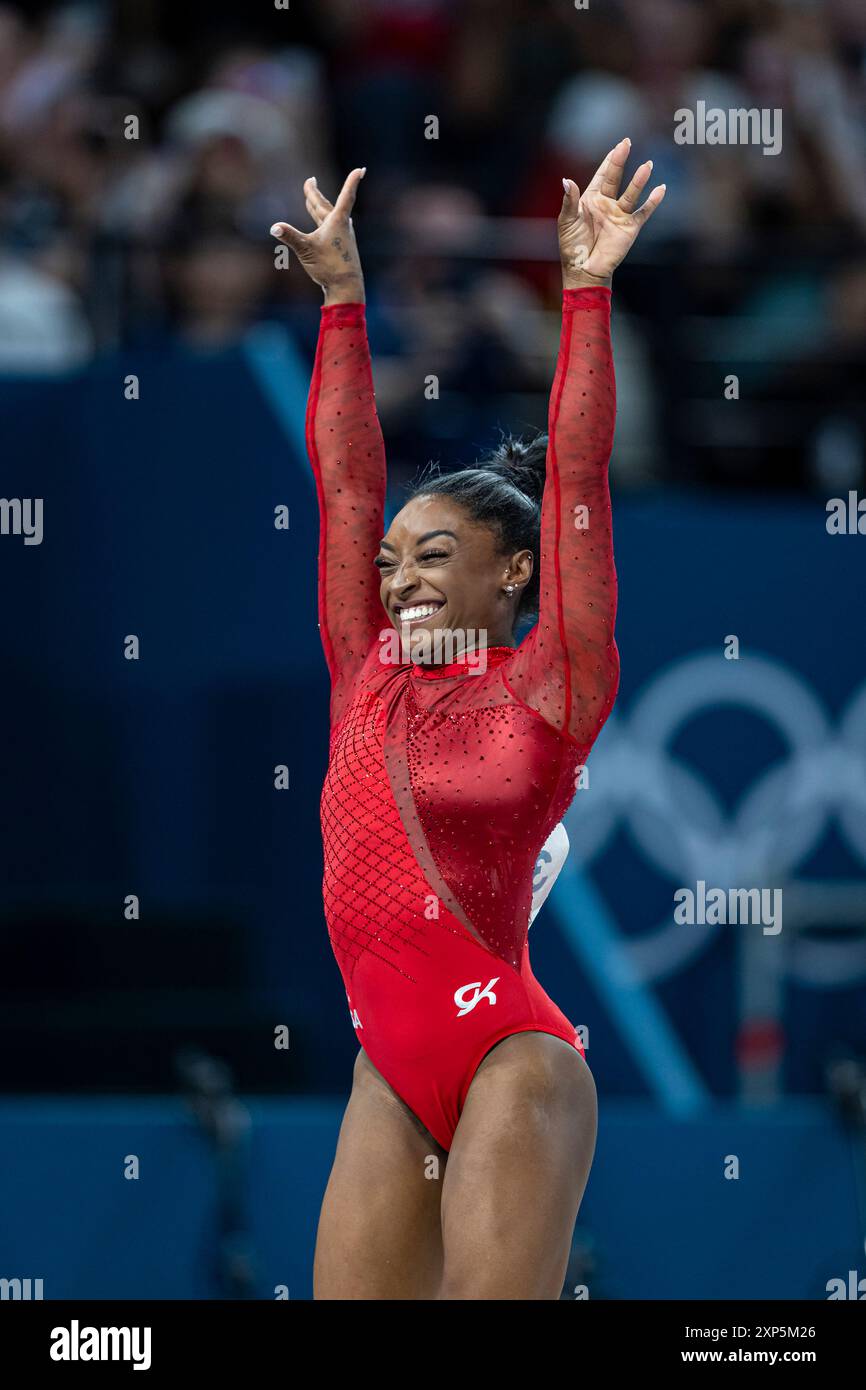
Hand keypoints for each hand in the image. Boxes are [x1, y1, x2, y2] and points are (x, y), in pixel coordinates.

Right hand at [270, 167, 365, 303]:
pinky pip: (330, 229)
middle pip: (326, 206)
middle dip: (315, 194)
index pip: (346, 196)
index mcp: (337, 222)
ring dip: (318, 208)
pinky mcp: (340, 249)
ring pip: (328, 217)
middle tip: (310, 180)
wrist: (346, 288)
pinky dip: (323, 222)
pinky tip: (326, 225)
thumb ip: (290, 236)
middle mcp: (342, 227)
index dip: (352, 182)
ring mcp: (342, 238)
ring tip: (313, 200)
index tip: (362, 170)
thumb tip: (274, 227)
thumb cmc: (329, 267)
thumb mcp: (307, 250)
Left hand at [559, 138, 664, 287]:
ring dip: (639, 180)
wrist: (583, 270)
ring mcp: (619, 215)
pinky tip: (660, 190)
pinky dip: (652, 202)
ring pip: (631, 193)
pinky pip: (643, 213)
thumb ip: (569, 201)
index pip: (602, 175)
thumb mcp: (567, 221)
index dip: (610, 161)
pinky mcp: (629, 228)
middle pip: (616, 178)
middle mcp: (607, 204)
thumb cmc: (572, 247)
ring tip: (647, 165)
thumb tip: (567, 180)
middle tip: (627, 143)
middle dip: (621, 161)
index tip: (618, 146)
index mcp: (591, 200)